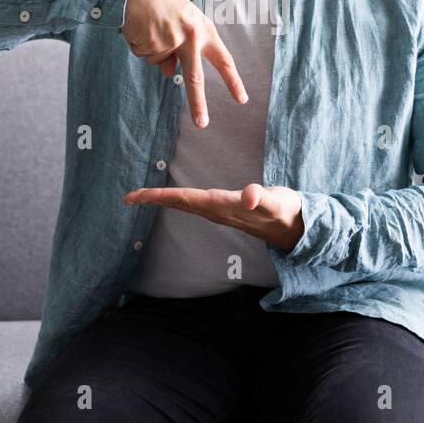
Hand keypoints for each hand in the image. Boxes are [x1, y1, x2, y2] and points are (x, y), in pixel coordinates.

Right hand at [121, 0, 247, 126]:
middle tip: (202, 123)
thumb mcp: (180, 21)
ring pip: (160, 63)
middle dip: (198, 104)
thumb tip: (172, 75)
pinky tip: (138, 27)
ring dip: (151, 49)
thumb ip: (184, 47)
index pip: (223, 59)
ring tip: (148, 25)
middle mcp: (191, 36)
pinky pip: (144, 55)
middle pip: (195, 78)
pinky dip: (139, 45)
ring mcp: (171, 41)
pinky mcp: (151, 44)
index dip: (233, 81)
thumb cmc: (160, 1)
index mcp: (204, 29)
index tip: (242, 100)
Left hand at [123, 183, 304, 251]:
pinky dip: (179, 198)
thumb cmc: (284, 210)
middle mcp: (216, 211)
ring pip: (185, 204)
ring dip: (164, 199)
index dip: (159, 196)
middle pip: (178, 203)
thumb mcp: (275, 202)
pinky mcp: (226, 209)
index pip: (183, 198)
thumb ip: (262, 198)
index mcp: (222, 206)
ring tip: (144, 196)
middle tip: (128, 197)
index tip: (135, 196)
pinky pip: (195, 203)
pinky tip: (175, 197)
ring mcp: (220, 211)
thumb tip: (248, 196)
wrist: (295, 226)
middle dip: (153, 199)